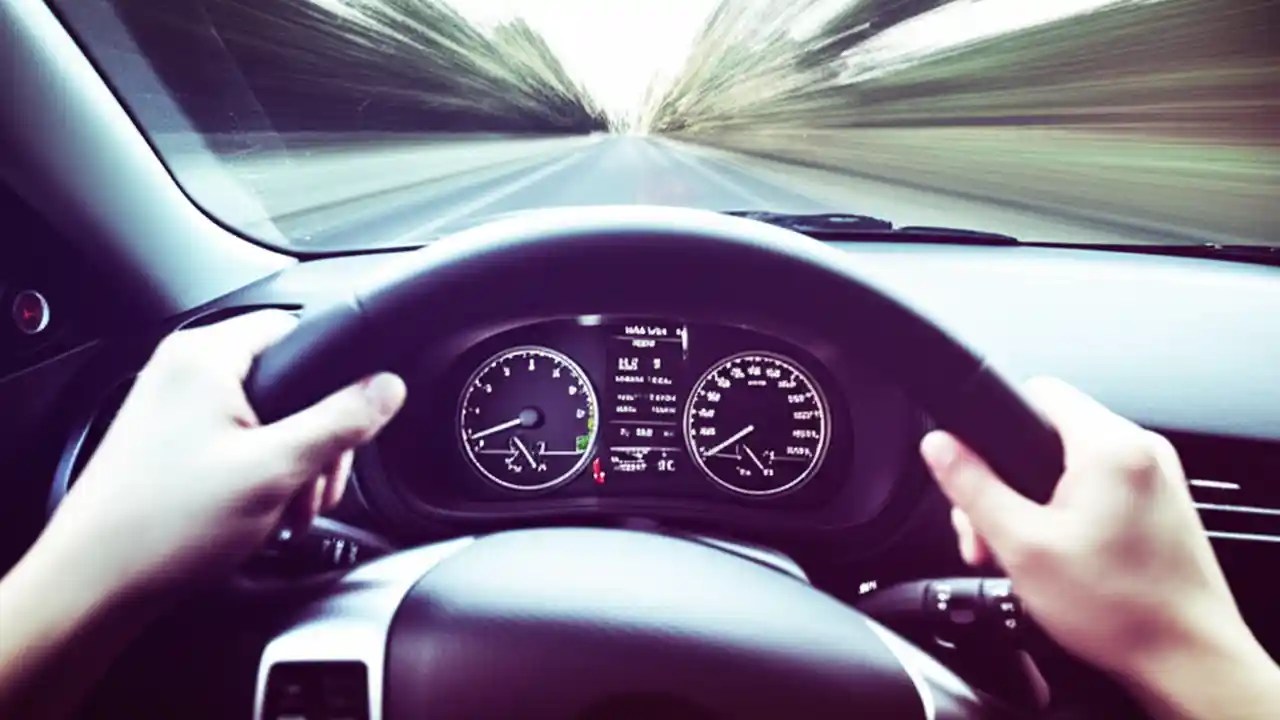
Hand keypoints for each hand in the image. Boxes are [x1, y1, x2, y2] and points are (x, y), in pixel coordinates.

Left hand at [41, 310, 406, 591]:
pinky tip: (266, 509)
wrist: (95, 584)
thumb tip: (389, 387)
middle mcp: (184, 368)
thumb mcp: (276, 470)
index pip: (298, 328)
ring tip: (290, 506)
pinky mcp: (170, 438)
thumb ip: (340, 422)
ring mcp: (172, 403)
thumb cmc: (167, 525)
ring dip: (294, 461)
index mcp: (206, 356)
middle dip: (317, 436)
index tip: (353, 418)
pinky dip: (262, 470)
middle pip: (288, 379)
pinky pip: (238, 438)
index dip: (336, 375)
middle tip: (317, 483)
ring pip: (267, 414)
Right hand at [920, 377, 1278, 719]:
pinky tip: (1052, 553)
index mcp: (1109, 445)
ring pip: (1069, 464)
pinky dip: (1066, 511)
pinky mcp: (1159, 503)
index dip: (992, 425)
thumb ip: (973, 487)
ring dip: (1031, 501)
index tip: (974, 467)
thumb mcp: (1022, 545)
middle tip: (987, 532)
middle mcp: (1141, 449)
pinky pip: (1098, 487)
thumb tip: (938, 446)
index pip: (1037, 390)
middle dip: (1004, 480)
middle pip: (1047, 434)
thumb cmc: (1120, 609)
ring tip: (1017, 551)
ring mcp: (1156, 476)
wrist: (1185, 659)